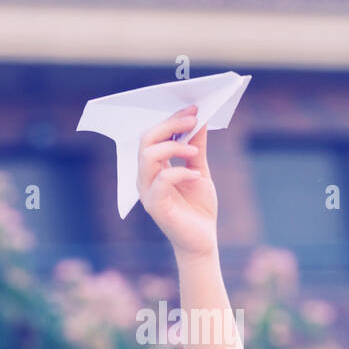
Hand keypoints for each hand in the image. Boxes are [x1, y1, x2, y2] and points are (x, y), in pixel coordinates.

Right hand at [137, 106, 217, 260]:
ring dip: (174, 147)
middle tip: (194, 119)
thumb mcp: (200, 171)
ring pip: (148, 156)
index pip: (153, 135)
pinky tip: (196, 175)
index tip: (194, 108)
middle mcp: (145, 175)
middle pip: (146, 140)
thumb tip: (199, 121)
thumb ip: (197, 147)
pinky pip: (162, 180)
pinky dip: (181, 172)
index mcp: (153, 166)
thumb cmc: (199, 207)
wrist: (203, 240)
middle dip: (170, 126)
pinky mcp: (155, 205)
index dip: (172, 120)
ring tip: (196, 152)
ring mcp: (147, 190)